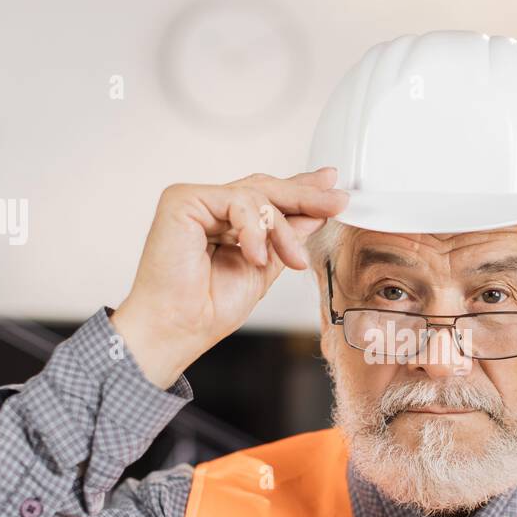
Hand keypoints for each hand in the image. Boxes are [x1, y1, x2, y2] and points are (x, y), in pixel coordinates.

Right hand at [110, 167, 347, 386]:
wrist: (180, 328)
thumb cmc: (209, 308)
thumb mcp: (265, 269)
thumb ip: (286, 239)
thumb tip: (316, 215)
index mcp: (227, 223)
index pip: (267, 198)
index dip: (301, 190)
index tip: (331, 187)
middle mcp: (210, 208)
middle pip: (265, 189)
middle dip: (306, 196)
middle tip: (336, 202)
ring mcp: (196, 202)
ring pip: (257, 195)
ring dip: (283, 229)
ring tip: (293, 259)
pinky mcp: (183, 200)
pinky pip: (237, 201)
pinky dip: (255, 229)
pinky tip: (256, 256)